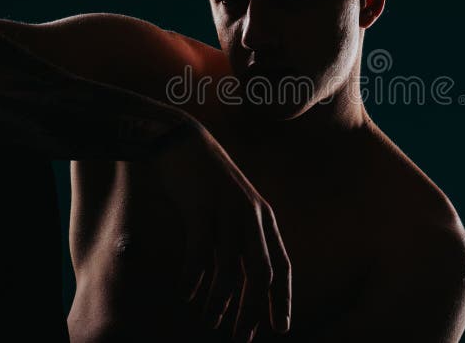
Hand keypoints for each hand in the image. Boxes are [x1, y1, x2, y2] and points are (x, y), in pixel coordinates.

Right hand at [152, 127, 291, 342]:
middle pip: (260, 273)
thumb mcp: (232, 209)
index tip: (280, 327)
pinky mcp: (200, 208)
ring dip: (221, 301)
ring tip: (211, 322)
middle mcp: (251, 216)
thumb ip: (237, 241)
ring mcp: (226, 211)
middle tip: (243, 338)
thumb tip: (235, 284)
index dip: (282, 298)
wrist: (183, 141)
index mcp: (264, 219)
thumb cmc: (206, 181)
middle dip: (253, 310)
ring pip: (230, 268)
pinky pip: (200, 253)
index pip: (282, 265)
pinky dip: (194, 279)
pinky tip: (187, 295)